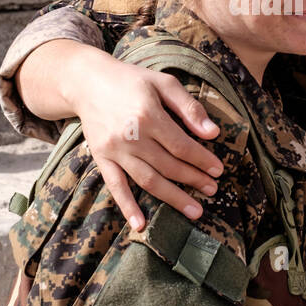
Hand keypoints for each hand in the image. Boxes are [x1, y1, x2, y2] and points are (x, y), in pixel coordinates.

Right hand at [73, 49, 224, 230]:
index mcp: (148, 115)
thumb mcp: (164, 83)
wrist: (87, 82)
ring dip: (173, 198)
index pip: (182, 146)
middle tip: (212, 189)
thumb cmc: (131, 80)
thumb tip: (213, 133)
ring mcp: (114, 150)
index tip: (219, 170)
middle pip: (168, 166)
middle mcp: (131, 136)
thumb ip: (189, 107)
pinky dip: (127, 206)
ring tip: (195, 210)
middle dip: (194, 180)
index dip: (202, 160)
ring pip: (148, 180)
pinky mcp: (101, 158)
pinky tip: (140, 225)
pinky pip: (115, 186)